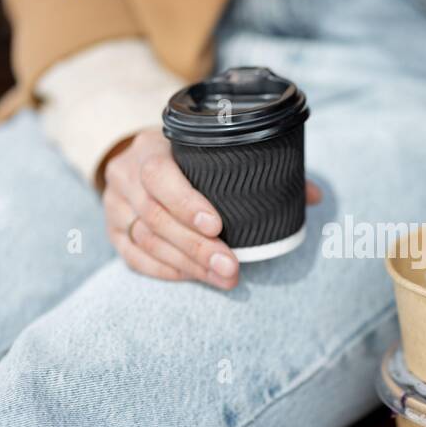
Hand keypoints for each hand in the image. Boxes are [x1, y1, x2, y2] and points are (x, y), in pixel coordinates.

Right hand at [103, 130, 319, 287]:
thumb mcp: (211, 150)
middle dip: (197, 246)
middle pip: (156, 216)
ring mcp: (115, 207)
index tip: (218, 225)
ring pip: (147, 241)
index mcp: (150, 148)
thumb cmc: (187, 156)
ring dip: (188, 264)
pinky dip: (167, 271)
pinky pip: (135, 258)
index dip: (186, 202)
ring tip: (224, 278)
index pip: (159, 175)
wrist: (136, 159)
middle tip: (232, 267)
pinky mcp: (114, 233)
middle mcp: (126, 176)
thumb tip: (311, 196)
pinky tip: (195, 278)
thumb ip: (260, 168)